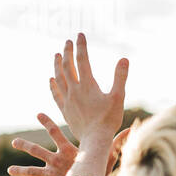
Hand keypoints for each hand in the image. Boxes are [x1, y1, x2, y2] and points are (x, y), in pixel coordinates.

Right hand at [8, 115, 129, 175]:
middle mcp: (56, 160)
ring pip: (33, 171)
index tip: (39, 113)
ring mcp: (52, 173)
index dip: (49, 124)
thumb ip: (117, 142)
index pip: (57, 135)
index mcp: (68, 151)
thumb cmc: (98, 169)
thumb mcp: (108, 156)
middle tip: (14, 141)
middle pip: (39, 151)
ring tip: (9, 170)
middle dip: (26, 146)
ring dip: (21, 170)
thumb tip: (132, 128)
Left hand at [51, 33, 128, 148]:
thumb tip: (124, 59)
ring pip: (59, 78)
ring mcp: (68, 100)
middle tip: (68, 42)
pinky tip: (51, 79)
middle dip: (68, 52)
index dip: (81, 46)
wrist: (95, 140)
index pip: (83, 60)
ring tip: (57, 55)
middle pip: (68, 66)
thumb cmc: (109, 119)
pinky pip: (56, 94)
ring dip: (57, 65)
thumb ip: (120, 77)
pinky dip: (53, 85)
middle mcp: (75, 90)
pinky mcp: (65, 110)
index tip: (80, 35)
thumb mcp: (118, 97)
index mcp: (88, 85)